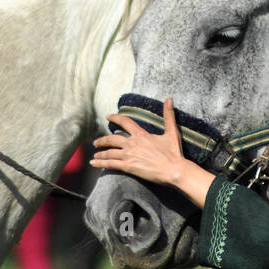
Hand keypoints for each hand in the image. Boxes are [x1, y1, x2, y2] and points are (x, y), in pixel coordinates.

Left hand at [90, 98, 216, 210]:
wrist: (174, 170)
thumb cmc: (174, 153)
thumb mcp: (172, 132)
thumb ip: (168, 115)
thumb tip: (169, 98)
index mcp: (141, 135)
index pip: (125, 122)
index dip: (115, 118)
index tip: (108, 116)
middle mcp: (133, 144)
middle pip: (112, 139)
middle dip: (102, 140)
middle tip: (96, 142)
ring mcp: (129, 156)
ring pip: (109, 153)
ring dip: (100, 154)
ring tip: (95, 155)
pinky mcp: (129, 167)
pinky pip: (111, 164)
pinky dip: (101, 163)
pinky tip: (94, 163)